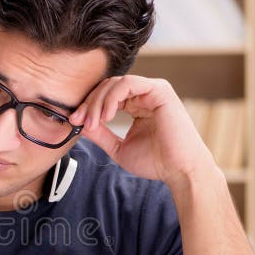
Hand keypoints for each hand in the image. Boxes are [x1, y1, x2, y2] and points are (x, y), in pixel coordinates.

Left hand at [69, 75, 214, 186]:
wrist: (179, 171)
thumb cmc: (156, 162)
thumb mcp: (118, 147)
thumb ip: (100, 134)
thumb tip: (80, 123)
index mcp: (137, 105)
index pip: (106, 97)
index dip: (88, 107)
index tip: (75, 122)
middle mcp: (145, 95)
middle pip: (107, 87)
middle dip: (89, 103)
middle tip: (78, 120)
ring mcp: (153, 90)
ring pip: (115, 83)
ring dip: (98, 101)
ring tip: (94, 122)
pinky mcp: (160, 90)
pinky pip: (128, 83)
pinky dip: (112, 97)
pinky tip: (107, 115)